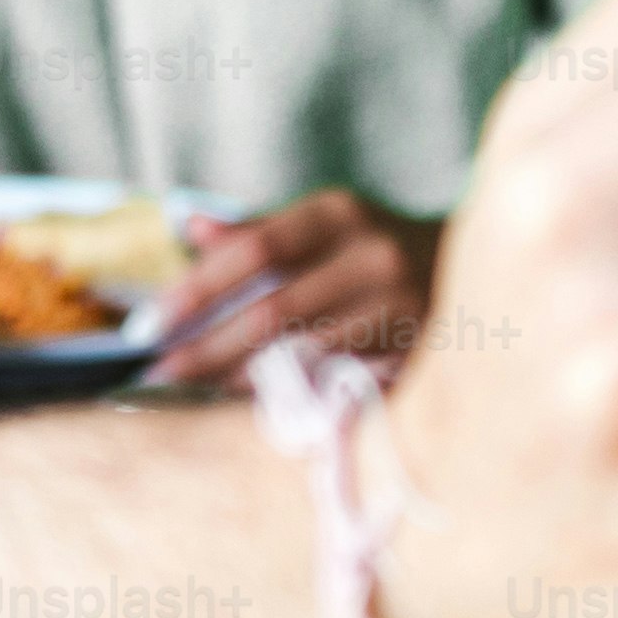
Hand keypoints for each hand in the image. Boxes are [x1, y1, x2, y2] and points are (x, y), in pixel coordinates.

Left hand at [138, 188, 429, 385]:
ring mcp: (401, 309)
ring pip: (303, 355)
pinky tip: (252, 404)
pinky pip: (335, 384)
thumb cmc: (373, 247)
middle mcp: (374, 256)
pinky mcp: (417, 355)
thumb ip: (255, 228)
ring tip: (193, 391)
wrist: (470, 272)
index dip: (195, 289)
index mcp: (339, 213)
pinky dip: (289, 394)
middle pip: (271, 311)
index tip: (147, 324)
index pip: (253, 249)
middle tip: (158, 372)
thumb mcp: (321, 222)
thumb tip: (187, 226)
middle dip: (206, 347)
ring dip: (239, 379)